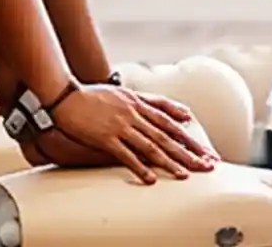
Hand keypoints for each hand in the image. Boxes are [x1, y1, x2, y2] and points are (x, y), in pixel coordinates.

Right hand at [41, 83, 220, 183]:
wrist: (66, 97)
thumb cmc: (97, 96)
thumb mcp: (130, 94)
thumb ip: (156, 102)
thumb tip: (184, 113)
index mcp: (142, 105)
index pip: (172, 124)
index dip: (190, 138)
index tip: (205, 150)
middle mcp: (135, 115)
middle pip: (167, 136)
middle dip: (188, 152)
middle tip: (205, 165)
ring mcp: (121, 127)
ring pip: (151, 146)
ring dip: (169, 162)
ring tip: (184, 174)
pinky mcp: (105, 138)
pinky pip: (125, 155)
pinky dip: (139, 167)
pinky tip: (150, 178)